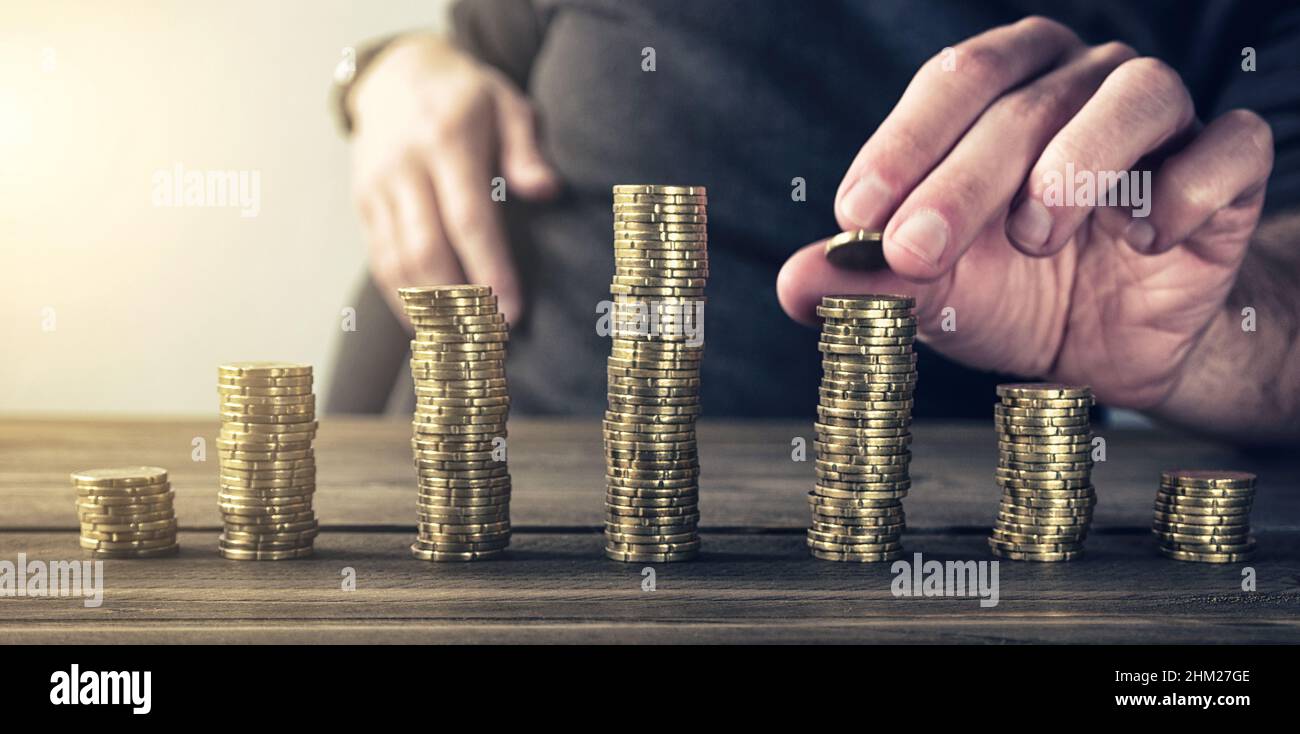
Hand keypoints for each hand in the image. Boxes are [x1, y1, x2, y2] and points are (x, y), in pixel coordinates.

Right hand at [349, 33, 559, 324]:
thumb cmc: (468, 96)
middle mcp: (404, 167)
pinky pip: (381, 261)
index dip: (490, 270)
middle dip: (458, 303)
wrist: (397, 73)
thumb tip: (547, 191)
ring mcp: (377, 187)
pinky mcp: (363, 204)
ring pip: (397, 263)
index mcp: (446, 140)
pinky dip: (403, 300)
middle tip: (489, 343)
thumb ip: (527, 149)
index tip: (514, 313)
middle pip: (427, 250)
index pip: (468, 219)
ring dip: (428, 312)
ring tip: (462, 349)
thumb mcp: (507, 103)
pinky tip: (430, 328)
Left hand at [778, 16, 1272, 415]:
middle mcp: (1081, 83)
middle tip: (916, 250)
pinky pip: (1227, 149)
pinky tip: (1144, 242)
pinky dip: (1183, 193)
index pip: (953, 82)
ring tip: (1036, 237)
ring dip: (1074, 166)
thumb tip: (791, 284)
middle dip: (961, 180)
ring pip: (1134, 95)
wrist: (1113, 349)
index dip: (903, 143)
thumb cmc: (1015, 297)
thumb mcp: (934, 293)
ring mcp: (1161, 119)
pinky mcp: (1227, 165)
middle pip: (1024, 101)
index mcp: (1006, 88)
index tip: (856, 211)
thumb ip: (868, 282)